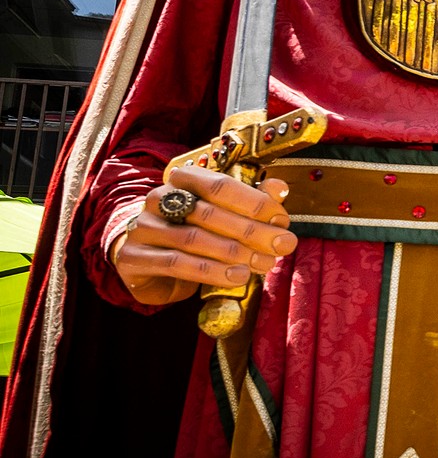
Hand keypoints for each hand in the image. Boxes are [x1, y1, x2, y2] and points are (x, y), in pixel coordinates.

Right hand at [112, 164, 295, 306]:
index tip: (282, 220)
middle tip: (283, 245)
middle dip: (252, 231)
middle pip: (210, 213)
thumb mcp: (224, 214)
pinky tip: (237, 276)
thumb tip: (280, 189)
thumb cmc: (194, 233)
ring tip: (263, 264)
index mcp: (182, 180)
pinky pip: (177, 263)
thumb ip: (251, 201)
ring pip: (194, 239)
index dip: (254, 202)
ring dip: (234, 253)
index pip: (220, 184)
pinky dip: (212, 271)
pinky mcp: (134, 256)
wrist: (149, 263)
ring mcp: (143, 227)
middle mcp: (159, 199)